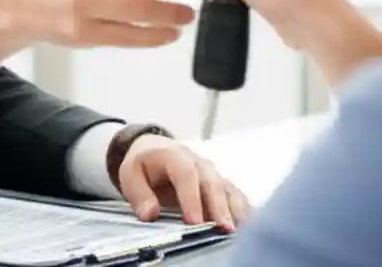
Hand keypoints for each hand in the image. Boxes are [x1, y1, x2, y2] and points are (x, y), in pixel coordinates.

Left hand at [118, 135, 250, 229]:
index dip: (191, 199)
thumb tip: (149, 214)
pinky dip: (245, 210)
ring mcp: (213, 173)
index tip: (194, 222)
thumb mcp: (131, 175)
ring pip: (229, 190)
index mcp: (175, 156)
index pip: (186, 175)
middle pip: (212, 184)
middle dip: (219, 207)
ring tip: (238, 231)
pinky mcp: (222, 185)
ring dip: (235, 210)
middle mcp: (199, 163)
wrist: (155, 149)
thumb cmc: (144, 164)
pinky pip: (236, 196)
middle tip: (223, 229)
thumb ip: (140, 195)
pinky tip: (250, 226)